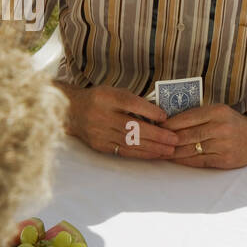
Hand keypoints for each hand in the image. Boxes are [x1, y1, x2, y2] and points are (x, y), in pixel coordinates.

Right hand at [63, 85, 178, 158]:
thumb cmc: (101, 100)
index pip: (130, 103)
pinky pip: (124, 151)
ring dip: (153, 148)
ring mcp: (99, 132)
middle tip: (175, 139)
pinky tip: (156, 154)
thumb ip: (135, 102)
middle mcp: (101, 115)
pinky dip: (142, 153)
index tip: (166, 117)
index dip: (149, 111)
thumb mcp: (115, 92)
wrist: (71, 111)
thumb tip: (162, 116)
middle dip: (157, 135)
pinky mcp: (99, 145)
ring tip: (170, 150)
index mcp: (106, 97)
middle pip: (132, 127)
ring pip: (130, 142)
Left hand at [164, 105, 246, 168]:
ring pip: (190, 149)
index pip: (187, 118)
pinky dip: (183, 160)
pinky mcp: (223, 160)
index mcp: (217, 112)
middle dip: (167, 139)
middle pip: (186, 135)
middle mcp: (220, 127)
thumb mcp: (219, 112)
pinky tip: (174, 159)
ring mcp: (223, 145)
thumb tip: (169, 122)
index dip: (169, 124)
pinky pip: (198, 161)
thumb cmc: (233, 124)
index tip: (157, 127)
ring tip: (160, 151)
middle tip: (153, 141)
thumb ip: (199, 115)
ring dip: (172, 152)